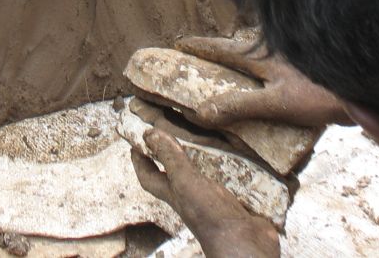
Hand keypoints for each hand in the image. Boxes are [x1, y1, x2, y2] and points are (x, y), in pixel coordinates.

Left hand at [132, 128, 279, 257]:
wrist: (243, 243)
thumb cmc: (210, 216)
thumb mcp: (185, 182)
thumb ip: (170, 159)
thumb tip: (148, 135)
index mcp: (173, 193)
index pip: (148, 176)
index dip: (139, 160)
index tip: (135, 143)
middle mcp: (189, 197)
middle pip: (171, 176)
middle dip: (166, 157)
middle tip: (166, 137)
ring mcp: (209, 201)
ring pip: (197, 177)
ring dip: (195, 162)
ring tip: (197, 144)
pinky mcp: (229, 202)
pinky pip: (222, 181)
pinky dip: (223, 169)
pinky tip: (230, 162)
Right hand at [176, 35, 349, 127]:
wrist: (365, 89)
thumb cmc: (321, 93)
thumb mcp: (274, 102)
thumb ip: (238, 106)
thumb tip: (200, 112)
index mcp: (263, 56)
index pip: (223, 49)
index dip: (200, 47)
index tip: (179, 43)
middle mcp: (275, 53)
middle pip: (240, 49)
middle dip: (219, 51)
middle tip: (200, 54)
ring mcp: (292, 62)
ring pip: (259, 57)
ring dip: (242, 61)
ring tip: (228, 69)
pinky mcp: (307, 73)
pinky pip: (275, 69)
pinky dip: (263, 73)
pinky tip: (266, 85)